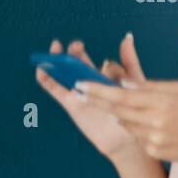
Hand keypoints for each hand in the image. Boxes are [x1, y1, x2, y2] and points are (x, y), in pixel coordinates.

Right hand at [34, 35, 146, 158]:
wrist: (127, 140)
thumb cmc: (136, 113)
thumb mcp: (136, 85)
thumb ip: (130, 62)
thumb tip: (126, 37)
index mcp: (110, 80)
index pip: (101, 64)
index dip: (95, 59)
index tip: (90, 54)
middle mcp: (94, 85)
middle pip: (79, 65)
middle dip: (74, 53)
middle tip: (75, 46)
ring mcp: (81, 94)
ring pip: (66, 74)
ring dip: (57, 62)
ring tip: (54, 48)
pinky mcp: (71, 104)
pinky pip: (56, 90)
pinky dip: (47, 80)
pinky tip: (41, 70)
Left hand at [77, 75, 177, 168]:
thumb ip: (151, 86)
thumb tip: (123, 83)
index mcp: (162, 103)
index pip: (122, 95)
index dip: (98, 90)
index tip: (80, 84)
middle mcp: (155, 122)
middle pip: (115, 110)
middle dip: (95, 100)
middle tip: (79, 91)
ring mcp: (152, 138)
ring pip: (123, 122)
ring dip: (120, 114)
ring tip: (133, 109)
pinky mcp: (151, 150)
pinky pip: (135, 135)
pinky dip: (136, 128)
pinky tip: (151, 126)